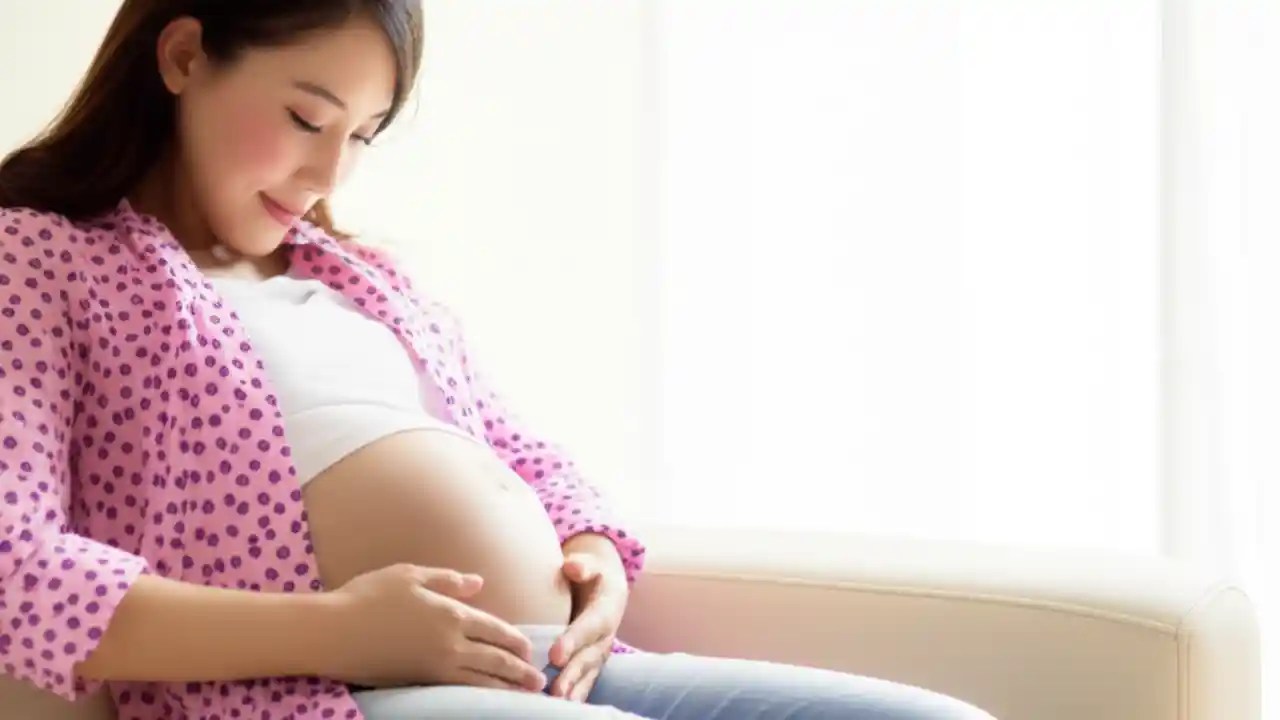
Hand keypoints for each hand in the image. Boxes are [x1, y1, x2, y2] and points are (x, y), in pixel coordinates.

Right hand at [325, 563, 546, 691]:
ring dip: (506, 686)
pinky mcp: (419, 681)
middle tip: (539, 679)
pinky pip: (459, 689)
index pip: (494, 629)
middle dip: (519, 670)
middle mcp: (448, 644)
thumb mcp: (410, 575)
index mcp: (450, 614)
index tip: (531, 649)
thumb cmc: (368, 596)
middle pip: (494, 659)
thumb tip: (479, 584)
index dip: (514, 640)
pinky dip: (479, 693)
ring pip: (480, 680)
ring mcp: (434, 667)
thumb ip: (448, 580)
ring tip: (525, 693)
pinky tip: (486, 694)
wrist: (333, 632)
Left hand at [548, 535, 629, 700]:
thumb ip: (582, 565)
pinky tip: (559, 708)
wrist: (608, 589)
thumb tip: (571, 567)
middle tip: (556, 689)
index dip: (573, 640)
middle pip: (588, 658)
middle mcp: (605, 637)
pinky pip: (585, 683)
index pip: (589, 627)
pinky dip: (575, 696)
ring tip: (558, 704)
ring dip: (574, 690)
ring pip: (588, 675)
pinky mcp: (591, 665)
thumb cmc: (593, 574)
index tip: (555, 654)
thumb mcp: (592, 564)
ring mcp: (599, 654)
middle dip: (572, 674)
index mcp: (605, 611)